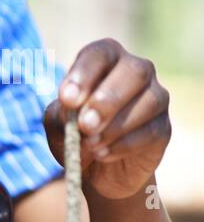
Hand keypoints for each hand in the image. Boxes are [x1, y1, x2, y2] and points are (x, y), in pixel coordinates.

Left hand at [44, 38, 170, 199]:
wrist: (94, 168)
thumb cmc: (73, 134)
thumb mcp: (58, 124)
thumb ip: (61, 114)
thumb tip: (72, 109)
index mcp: (105, 61)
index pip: (100, 53)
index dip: (84, 73)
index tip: (67, 99)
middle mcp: (136, 71)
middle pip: (134, 71)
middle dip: (107, 99)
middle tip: (85, 125)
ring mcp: (155, 97)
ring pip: (149, 100)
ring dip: (116, 125)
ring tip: (90, 144)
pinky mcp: (163, 126)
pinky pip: (152, 130)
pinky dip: (124, 144)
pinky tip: (102, 154)